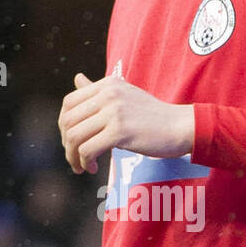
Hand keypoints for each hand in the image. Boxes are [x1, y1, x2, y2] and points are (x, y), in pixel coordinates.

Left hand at [59, 72, 194, 174]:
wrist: (180, 126)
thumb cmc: (153, 115)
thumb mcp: (125, 95)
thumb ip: (98, 90)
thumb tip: (77, 78)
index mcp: (107, 84)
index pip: (69, 102)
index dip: (64, 125)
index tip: (72, 141)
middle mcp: (108, 94)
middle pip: (68, 121)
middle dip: (67, 144)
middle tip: (74, 159)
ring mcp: (114, 112)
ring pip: (75, 137)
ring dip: (73, 157)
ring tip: (81, 167)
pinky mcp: (120, 131)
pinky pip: (88, 150)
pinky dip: (85, 162)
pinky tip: (93, 168)